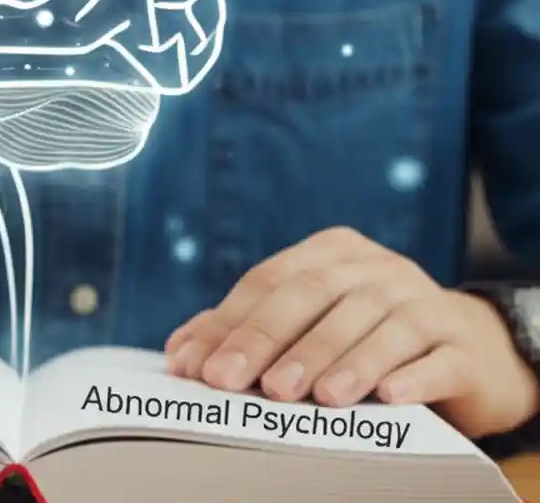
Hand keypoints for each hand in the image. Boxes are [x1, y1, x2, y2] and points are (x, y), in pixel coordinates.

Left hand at [165, 227, 539, 438]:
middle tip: (249, 384)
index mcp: (330, 253)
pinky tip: (389, 396)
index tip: (202, 369)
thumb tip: (180, 355)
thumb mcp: (308, 325)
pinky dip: (412, 375)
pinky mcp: (463, 344)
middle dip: (276, 341)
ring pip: (379, 323)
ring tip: (314, 397)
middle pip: (317, 294)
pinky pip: (436, 356)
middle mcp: (377, 267)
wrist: (470, 352)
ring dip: (342, 359)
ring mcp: (425, 300)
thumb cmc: (367, 337)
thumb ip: (244, 331)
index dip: (233, 325)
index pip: (270, 281)